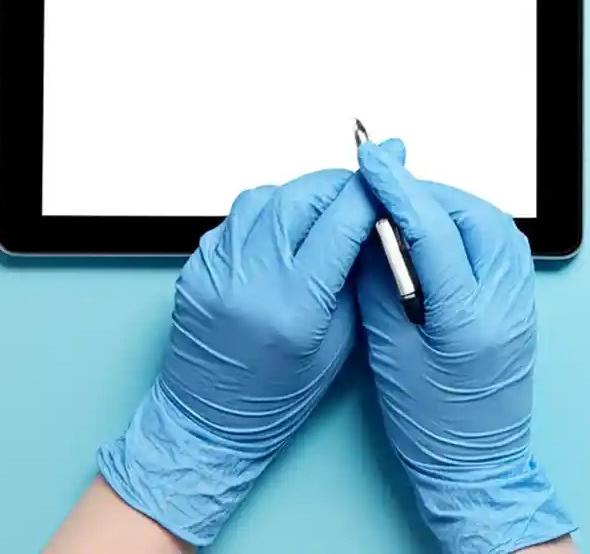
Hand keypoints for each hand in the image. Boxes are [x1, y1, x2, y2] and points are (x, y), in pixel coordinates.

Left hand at [97, 165, 384, 545]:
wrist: (211, 421)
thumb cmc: (278, 395)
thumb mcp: (341, 341)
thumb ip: (356, 278)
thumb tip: (374, 223)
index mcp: (294, 306)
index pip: (342, 221)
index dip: (372, 190)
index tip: (392, 169)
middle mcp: (250, 281)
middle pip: (303, 196)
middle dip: (340, 183)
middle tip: (364, 185)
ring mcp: (216, 270)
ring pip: (267, 197)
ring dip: (303, 193)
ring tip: (325, 207)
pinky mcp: (197, 266)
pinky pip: (237, 218)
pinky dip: (268, 212)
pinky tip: (286, 230)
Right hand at [354, 141, 574, 552]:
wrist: (478, 469)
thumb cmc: (429, 425)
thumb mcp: (389, 352)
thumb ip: (380, 283)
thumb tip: (370, 229)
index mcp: (468, 317)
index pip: (431, 228)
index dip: (396, 187)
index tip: (370, 158)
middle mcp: (506, 301)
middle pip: (470, 215)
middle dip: (426, 192)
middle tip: (385, 187)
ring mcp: (521, 302)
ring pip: (492, 224)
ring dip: (450, 205)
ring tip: (409, 207)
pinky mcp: (524, 305)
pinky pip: (502, 245)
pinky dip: (470, 226)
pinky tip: (441, 232)